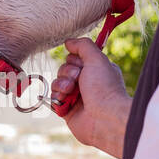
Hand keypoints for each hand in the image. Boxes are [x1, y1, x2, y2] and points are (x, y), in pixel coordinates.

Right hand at [51, 36, 131, 155]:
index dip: (75, 60)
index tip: (83, 66)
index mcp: (96, 70)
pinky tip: (65, 100)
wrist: (104, 117)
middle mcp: (86, 83)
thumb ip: (83, 45)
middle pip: (64, 69)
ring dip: (61, 84)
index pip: (75, 58)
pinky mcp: (67, 110)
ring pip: (57, 83)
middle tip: (77, 79)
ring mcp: (76, 97)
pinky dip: (57, 97)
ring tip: (70, 91)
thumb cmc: (104, 88)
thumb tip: (68, 41)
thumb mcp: (96, 58)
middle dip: (67, 73)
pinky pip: (54, 98)